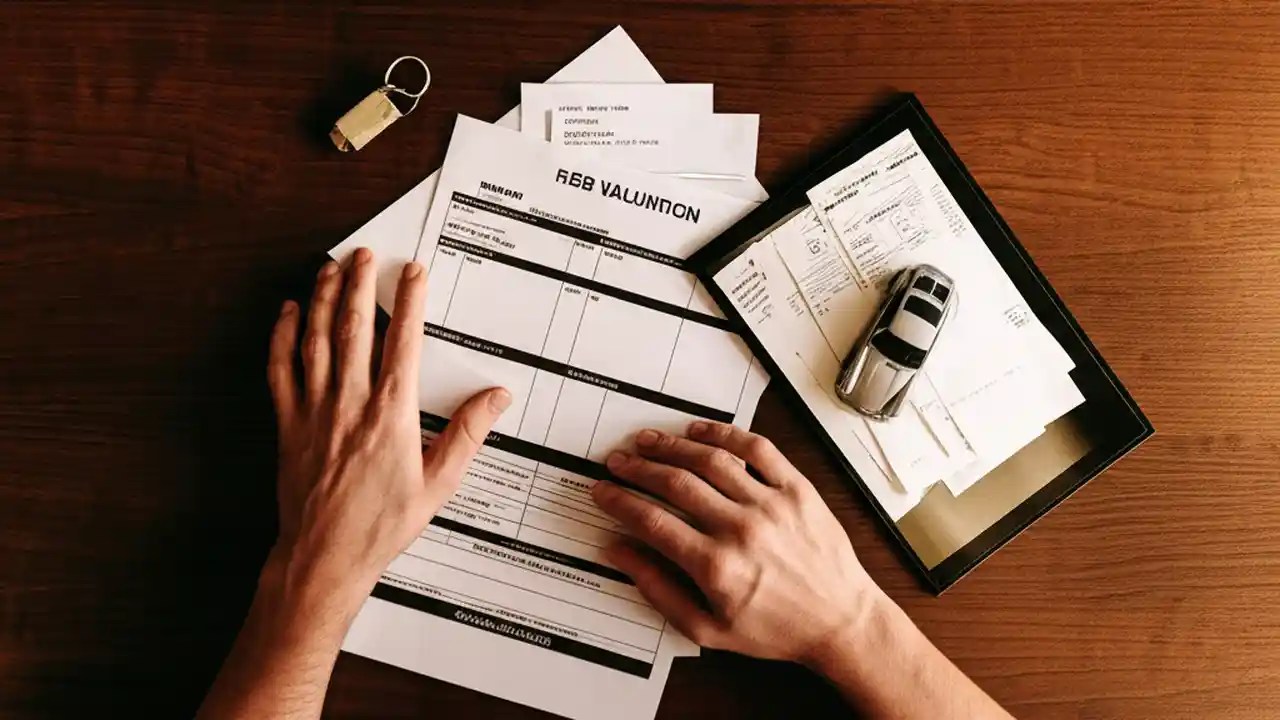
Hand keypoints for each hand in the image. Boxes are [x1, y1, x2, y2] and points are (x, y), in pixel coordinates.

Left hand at [267, 247, 510, 597]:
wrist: (324, 557)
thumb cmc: (379, 527)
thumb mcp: (438, 485)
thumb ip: (467, 435)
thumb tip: (495, 399)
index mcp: (391, 415)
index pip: (403, 342)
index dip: (408, 301)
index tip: (413, 274)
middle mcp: (350, 404)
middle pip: (353, 328)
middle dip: (359, 284)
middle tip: (365, 255)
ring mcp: (314, 411)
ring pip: (315, 340)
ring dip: (321, 298)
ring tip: (330, 268)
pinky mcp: (288, 424)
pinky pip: (280, 369)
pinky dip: (282, 336)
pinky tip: (287, 313)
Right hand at [591, 422, 875, 664]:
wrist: (840, 622)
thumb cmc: (777, 629)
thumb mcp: (706, 628)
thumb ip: (658, 589)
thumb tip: (620, 553)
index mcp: (717, 567)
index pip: (651, 521)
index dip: (619, 501)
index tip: (603, 491)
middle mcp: (743, 530)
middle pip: (675, 483)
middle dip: (638, 468)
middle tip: (619, 462)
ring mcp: (772, 505)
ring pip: (711, 460)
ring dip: (672, 446)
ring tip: (649, 441)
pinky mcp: (798, 490)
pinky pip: (758, 449)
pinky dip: (725, 433)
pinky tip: (700, 431)